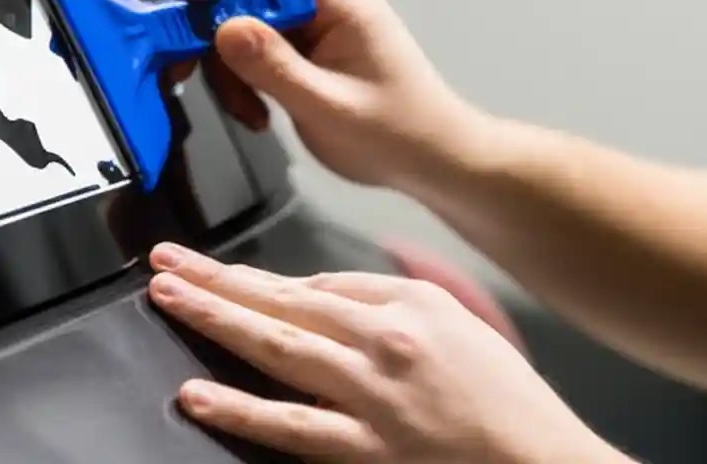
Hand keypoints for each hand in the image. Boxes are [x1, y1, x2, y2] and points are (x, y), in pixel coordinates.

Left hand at [148, 243, 630, 462]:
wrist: (541, 462)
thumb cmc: (505, 397)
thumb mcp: (459, 319)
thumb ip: (391, 294)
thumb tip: (327, 286)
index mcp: (405, 306)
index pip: (313, 282)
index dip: (254, 275)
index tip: (212, 266)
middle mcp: (382, 343)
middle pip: (283, 302)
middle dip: (217, 280)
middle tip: (165, 264)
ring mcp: (369, 398)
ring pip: (276, 349)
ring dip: (215, 321)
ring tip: (169, 301)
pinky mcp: (364, 450)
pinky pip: (290, 426)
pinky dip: (240, 410)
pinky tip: (197, 395)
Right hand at [173, 0, 490, 191]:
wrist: (434, 162)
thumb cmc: (397, 134)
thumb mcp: (329, 106)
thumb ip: (275, 68)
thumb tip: (223, 29)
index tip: (189, 1)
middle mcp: (324, 2)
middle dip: (214, 27)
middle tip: (186, 68)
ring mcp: (313, 28)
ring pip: (244, 25)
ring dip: (229, 67)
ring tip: (246, 113)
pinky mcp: (303, 54)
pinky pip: (255, 52)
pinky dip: (243, 81)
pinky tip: (258, 116)